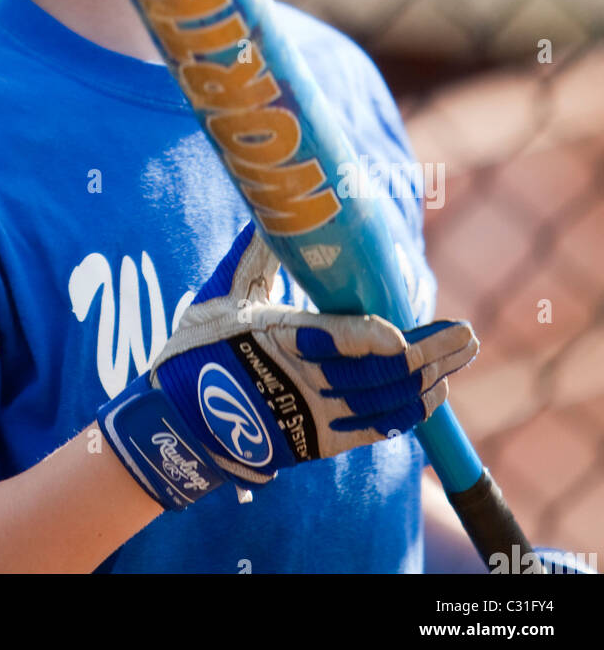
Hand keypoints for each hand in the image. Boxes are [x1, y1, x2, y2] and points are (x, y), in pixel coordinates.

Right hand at [97, 223, 477, 510]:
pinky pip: (377, 428)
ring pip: (387, 401)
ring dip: (431, 380)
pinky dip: (410, 411)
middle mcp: (303, 381)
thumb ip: (253, 255)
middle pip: (379, 372)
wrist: (183, 422)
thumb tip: (272, 209)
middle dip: (430, 355)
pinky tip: (435, 392)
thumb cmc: (198, 351)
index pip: (337, 341)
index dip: (374, 339)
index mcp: (277, 339)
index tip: (406, 331)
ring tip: (460, 355)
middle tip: (467, 335)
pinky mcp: (322, 440)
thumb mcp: (221, 295)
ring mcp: (316, 414)